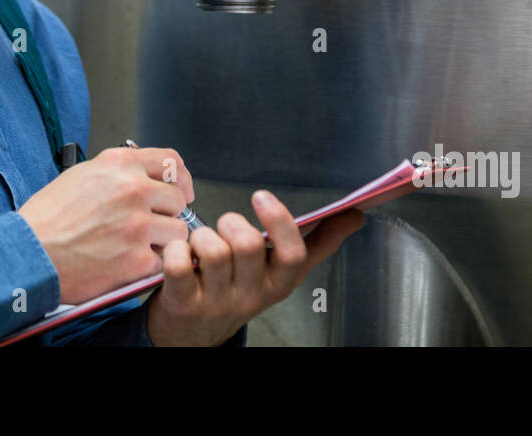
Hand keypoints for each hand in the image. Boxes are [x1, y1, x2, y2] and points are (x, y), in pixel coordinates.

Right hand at [19, 147, 192, 302]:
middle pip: (178, 199)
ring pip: (177, 231)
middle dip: (168, 213)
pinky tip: (126, 263)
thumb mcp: (81, 176)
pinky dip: (149, 265)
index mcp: (119, 164)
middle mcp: (133, 189)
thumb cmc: (47, 219)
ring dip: (162, 240)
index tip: (181, 190)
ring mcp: (138, 225)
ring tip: (136, 245)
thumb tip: (143, 176)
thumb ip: (117, 172)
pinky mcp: (138, 259)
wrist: (28, 254)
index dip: (180, 178)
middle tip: (150, 225)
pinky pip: (162, 260)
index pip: (171, 161)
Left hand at [144, 190, 365, 345]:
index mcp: (278, 284)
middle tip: (225, 226)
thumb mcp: (280, 273)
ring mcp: (217, 302)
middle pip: (249, 247)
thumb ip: (319, 243)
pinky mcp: (183, 303)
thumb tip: (357, 216)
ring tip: (199, 243)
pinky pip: (178, 265)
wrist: (194, 335)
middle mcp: (250, 296)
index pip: (292, 255)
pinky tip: (177, 251)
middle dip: (233, 223)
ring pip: (214, 252)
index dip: (279, 222)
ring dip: (202, 236)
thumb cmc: (239, 290)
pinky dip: (174, 249)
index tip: (262, 196)